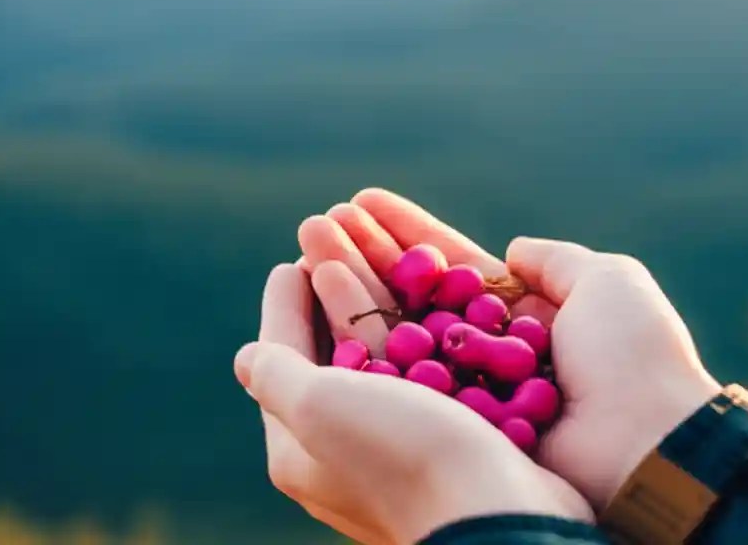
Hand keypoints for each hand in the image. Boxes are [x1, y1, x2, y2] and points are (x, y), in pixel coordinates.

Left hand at [235, 263, 590, 544]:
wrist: (500, 512)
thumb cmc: (401, 456)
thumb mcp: (316, 407)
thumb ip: (275, 373)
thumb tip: (248, 356)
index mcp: (301, 450)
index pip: (280, 360)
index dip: (285, 305)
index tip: (295, 259)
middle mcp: (347, 451)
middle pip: (333, 350)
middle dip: (330, 287)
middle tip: (336, 234)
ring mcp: (403, 444)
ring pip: (383, 352)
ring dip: (376, 297)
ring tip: (379, 250)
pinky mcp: (455, 437)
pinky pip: (429, 367)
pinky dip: (425, 325)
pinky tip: (436, 292)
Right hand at [300, 189, 718, 508]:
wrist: (646, 445)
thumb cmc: (633, 358)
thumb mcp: (608, 283)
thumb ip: (556, 260)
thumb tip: (512, 250)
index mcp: (527, 321)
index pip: (454, 269)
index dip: (406, 234)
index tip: (361, 202)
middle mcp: (488, 356)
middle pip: (413, 296)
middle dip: (365, 256)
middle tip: (315, 222)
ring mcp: (464, 393)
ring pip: (394, 331)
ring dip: (350, 286)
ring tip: (306, 244)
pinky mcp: (449, 426)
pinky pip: (396, 375)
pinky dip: (357, 337)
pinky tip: (318, 301)